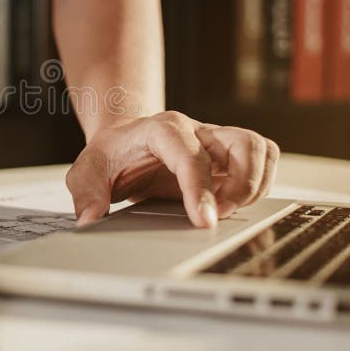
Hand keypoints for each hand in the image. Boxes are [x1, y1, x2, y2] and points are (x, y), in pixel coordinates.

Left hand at [66, 111, 279, 227]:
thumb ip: (85, 192)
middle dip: (239, 186)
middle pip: (241, 144)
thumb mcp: (85, 171)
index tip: (204, 221)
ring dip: (255, 184)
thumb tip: (90, 219)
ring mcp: (215, 140)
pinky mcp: (228, 154)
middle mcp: (195, 130)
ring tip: (229, 209)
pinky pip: (264, 158)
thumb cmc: (109, 156)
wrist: (122, 141)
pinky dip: (261, 183)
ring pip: (259, 148)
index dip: (200, 188)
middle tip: (217, 215)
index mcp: (161, 129)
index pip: (190, 154)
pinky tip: (237, 203)